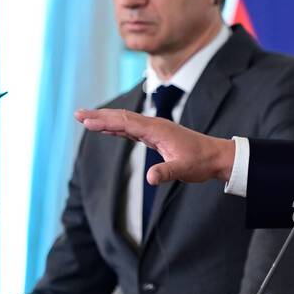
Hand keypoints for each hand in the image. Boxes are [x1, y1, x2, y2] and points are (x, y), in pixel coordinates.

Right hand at [74, 108, 235, 184]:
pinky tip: (107, 130)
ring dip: (106, 120)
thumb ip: (166, 172)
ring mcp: (154, 130)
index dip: (106, 121)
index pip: (126, 123)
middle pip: (122, 118)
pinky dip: (117, 128)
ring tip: (85, 119)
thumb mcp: (184, 169)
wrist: (216, 157)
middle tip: (77, 114)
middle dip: (99, 116)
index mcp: (157, 129)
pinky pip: (132, 130)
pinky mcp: (155, 137)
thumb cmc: (201, 162)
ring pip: (125, 122)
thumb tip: (150, 179)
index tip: (87, 121)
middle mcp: (154, 126)